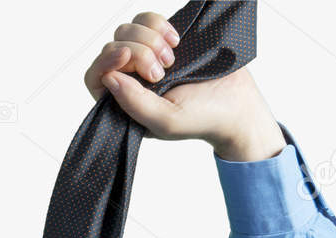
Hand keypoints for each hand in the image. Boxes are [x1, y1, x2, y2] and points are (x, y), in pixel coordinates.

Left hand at [84, 11, 283, 160]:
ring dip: (149, 38)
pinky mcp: (163, 41)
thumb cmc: (203, 118)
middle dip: (137, 52)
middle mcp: (132, 80)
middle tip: (163, 70)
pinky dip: (159, 24)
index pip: (96, 76)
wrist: (238, 103)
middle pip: (112, 48)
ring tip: (172, 58)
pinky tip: (176, 41)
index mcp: (126, 104)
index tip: (126, 55)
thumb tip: (108, 77)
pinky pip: (147, 20)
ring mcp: (146, 58)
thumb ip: (134, 103)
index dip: (105, 61)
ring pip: (127, 30)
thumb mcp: (166, 120)